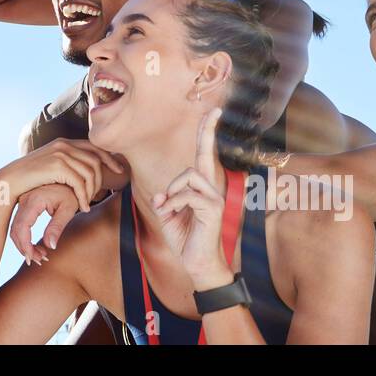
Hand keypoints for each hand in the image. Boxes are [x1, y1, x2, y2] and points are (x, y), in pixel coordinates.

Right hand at [0, 139, 124, 214]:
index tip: (120, 170)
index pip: (94, 146)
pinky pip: (80, 182)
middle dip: (103, 179)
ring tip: (87, 204)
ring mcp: (60, 153)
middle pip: (95, 160)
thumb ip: (65, 165)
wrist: (9, 181)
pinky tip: (82, 207)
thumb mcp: (49, 167)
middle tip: (100, 195)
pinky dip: (84, 197)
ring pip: (90, 172)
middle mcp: (64, 144)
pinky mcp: (57, 165)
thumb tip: (80, 170)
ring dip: (92, 192)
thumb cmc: (29, 179)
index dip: (110, 158)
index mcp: (63, 142)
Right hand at [9, 183, 80, 265]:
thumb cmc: (71, 192)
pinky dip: (25, 237)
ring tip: (40, 256)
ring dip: (24, 244)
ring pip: (15, 228)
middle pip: (16, 230)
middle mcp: (24, 200)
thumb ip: (57, 227)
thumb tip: (50, 247)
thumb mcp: (68, 209)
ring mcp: (22, 201)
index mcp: (34, 200)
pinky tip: (37, 247)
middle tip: (40, 260)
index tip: (34, 258)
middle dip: (25, 248)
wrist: (69, 177)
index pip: (22, 227)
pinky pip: (19, 224)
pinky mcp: (23, 204)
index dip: (25, 245)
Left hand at [151, 109, 233, 286]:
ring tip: (169, 213)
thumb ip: (165, 198)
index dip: (208, 132)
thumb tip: (160, 193)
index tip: (215, 112)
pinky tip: (172, 217)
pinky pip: (187, 195)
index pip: (205, 154)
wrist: (198, 264)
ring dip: (172, 194)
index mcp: (201, 186)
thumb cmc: (185, 238)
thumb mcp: (168, 214)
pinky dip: (173, 205)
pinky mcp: (213, 207)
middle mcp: (212, 187)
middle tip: (189, 160)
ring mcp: (215, 197)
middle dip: (194, 154)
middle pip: (200, 158)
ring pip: (188, 176)